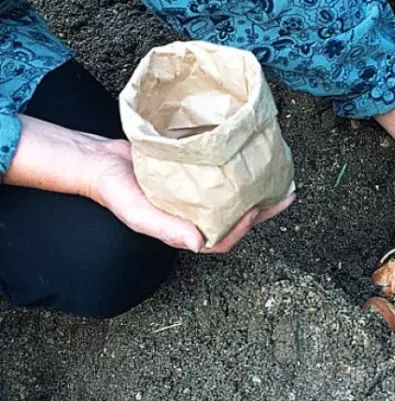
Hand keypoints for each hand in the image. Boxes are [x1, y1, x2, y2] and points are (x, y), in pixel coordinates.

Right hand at [5, 115, 293, 252]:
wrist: (101, 161)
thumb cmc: (116, 191)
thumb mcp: (137, 213)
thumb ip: (166, 228)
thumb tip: (198, 243)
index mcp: (186, 230)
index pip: (223, 238)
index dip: (243, 229)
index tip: (257, 209)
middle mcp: (196, 214)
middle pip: (237, 217)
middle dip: (264, 209)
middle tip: (287, 194)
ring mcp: (198, 195)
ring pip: (234, 197)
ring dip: (257, 190)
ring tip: (280, 177)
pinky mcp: (197, 174)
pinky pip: (223, 176)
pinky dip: (240, 171)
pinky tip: (252, 158)